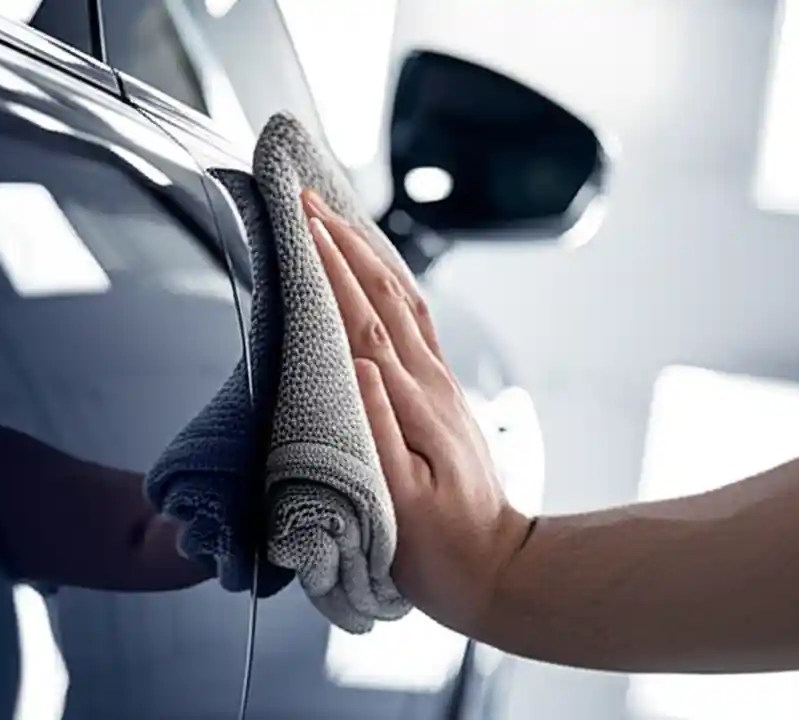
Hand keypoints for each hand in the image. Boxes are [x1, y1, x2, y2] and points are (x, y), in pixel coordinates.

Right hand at [302, 190, 530, 633]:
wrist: (498, 567)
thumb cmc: (438, 547)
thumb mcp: (400, 502)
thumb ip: (379, 431)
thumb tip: (359, 364)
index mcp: (413, 404)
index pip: (362, 319)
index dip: (330, 267)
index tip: (300, 221)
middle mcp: (429, 382)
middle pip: (384, 293)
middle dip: (343, 241)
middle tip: (307, 199)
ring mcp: (439, 384)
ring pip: (403, 299)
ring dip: (367, 253)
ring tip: (335, 218)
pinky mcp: (442, 393)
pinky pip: (415, 321)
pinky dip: (389, 283)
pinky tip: (373, 272)